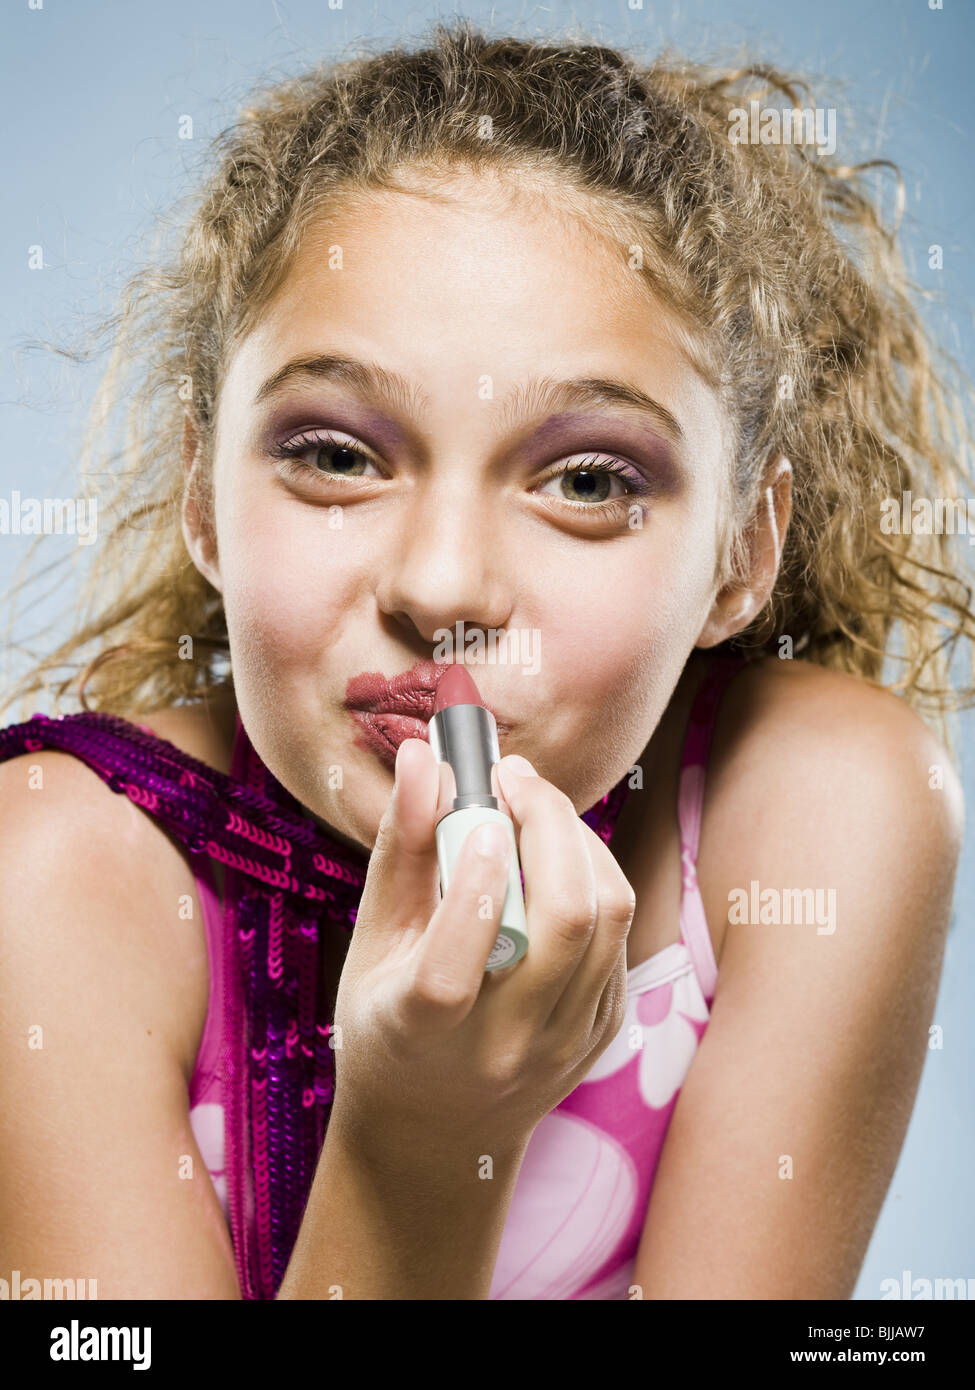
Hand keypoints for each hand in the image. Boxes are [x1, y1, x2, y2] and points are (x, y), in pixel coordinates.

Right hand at [328, 737, 636, 1162]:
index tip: (480, 818)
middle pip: (566, 924)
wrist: (437, 1129)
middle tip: (514, 776)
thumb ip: (402, 847)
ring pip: (609, 918)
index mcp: (424, 1031)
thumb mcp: (374, 942)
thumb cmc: (390, 1018)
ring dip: (578, 840)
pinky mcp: (602, 1032)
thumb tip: (423, 758)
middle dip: (551, 824)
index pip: (454, 966)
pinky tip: (556, 856)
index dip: (476, 884)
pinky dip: (593, 876)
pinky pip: (618, 934)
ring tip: (535, 807)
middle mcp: (504, 1046)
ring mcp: (564, 1044)